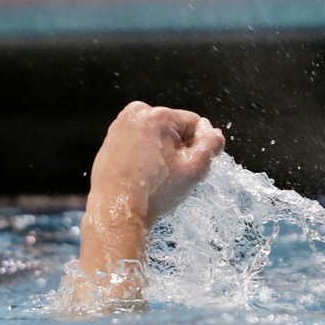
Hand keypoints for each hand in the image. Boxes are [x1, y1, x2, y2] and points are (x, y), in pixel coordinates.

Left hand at [88, 101, 225, 228]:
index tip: (186, 167)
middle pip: (174, 128)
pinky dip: (144, 155)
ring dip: (162, 152)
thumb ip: (211, 144)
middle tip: (169, 174)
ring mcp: (120, 125)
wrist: (117, 210)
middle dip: (177, 148)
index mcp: (157, 116)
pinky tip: (142, 174)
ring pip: (157, 135)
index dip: (198, 146)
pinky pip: (139, 142)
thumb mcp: (195, 169)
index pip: (195, 123)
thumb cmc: (154, 192)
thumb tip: (214, 133)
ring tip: (154, 175)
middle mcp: (136, 113)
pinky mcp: (111, 139)